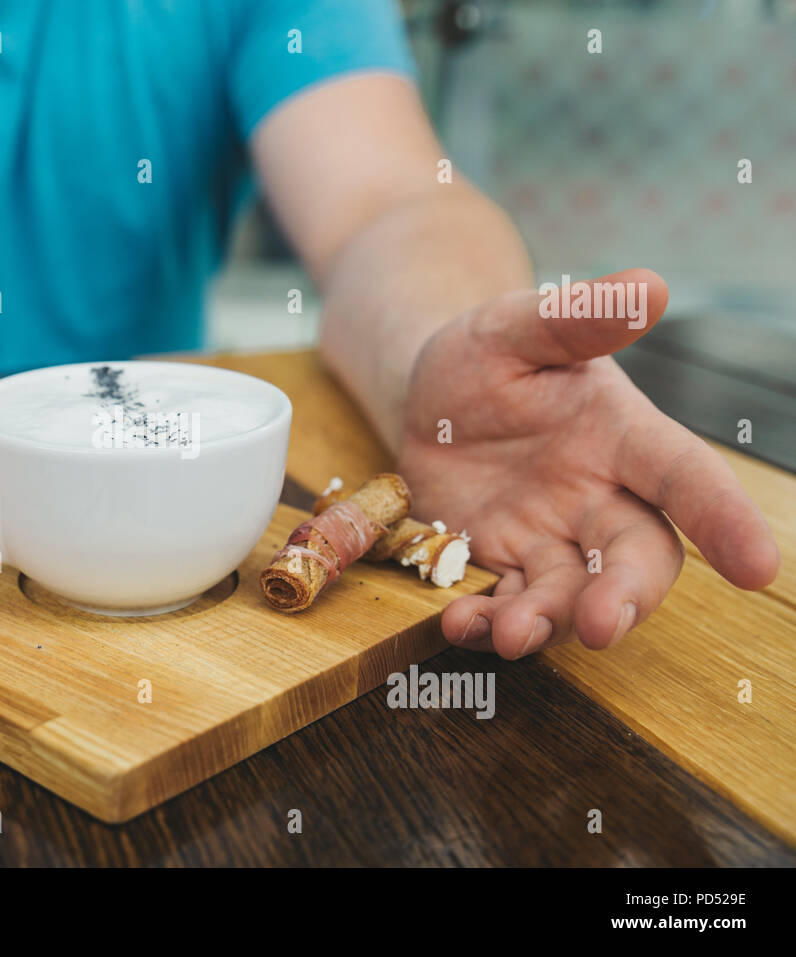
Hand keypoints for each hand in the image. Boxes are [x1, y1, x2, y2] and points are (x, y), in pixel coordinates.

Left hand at [396, 269, 779, 657]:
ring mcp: (547, 538)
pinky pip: (502, 603)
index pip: (687, 478)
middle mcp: (597, 497)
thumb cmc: (487, 354)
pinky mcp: (497, 563)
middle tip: (600, 624)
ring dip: (546, 622)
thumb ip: (575, 318)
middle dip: (625, 596)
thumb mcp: (516, 327)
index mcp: (622, 436)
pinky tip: (457, 622)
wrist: (427, 394)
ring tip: (511, 633)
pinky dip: (484, 621)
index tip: (759, 569)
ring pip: (568, 596)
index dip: (726, 521)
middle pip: (637, 558)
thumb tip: (649, 288)